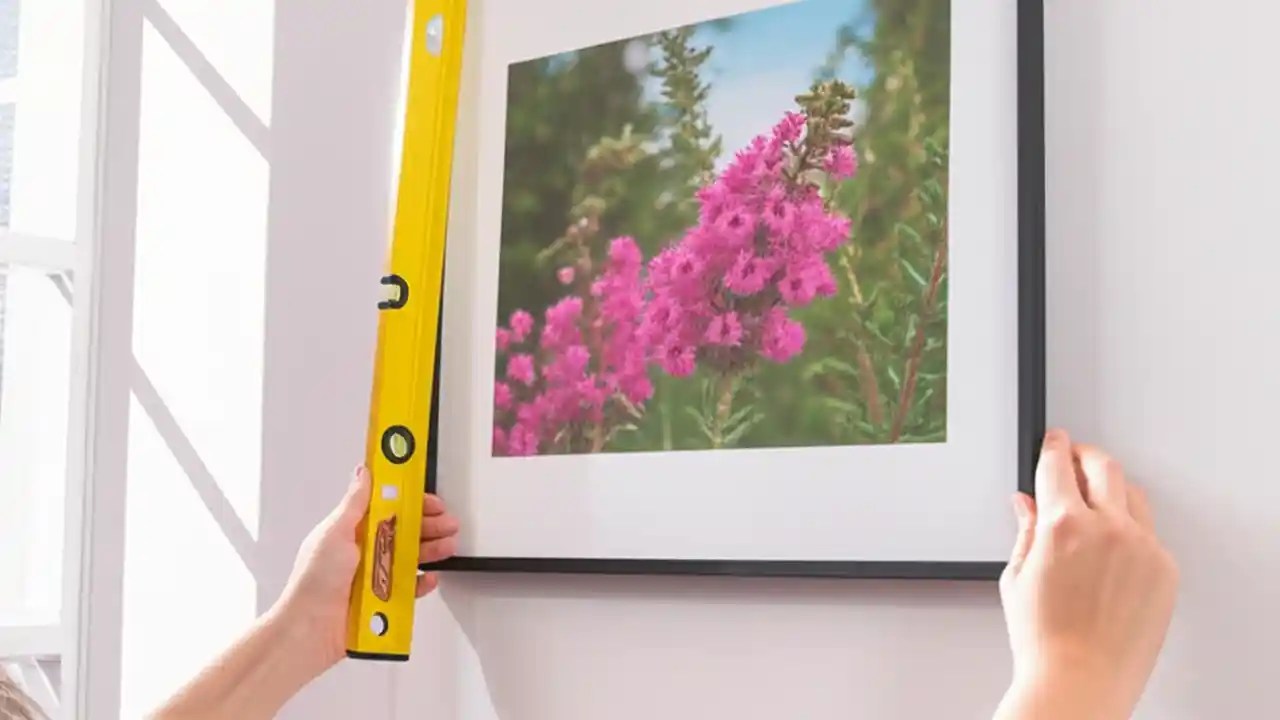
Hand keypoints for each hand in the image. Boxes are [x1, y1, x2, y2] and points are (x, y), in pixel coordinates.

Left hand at [275, 465, 459, 669]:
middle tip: (447, 523)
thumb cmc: (314, 581)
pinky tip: (430, 577)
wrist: (310, 630)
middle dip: (429, 526)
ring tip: (447, 546)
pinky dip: (422, 582)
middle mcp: (365, 551)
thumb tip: (363, 473)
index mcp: (353, 531)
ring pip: (411, 557)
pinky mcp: (382, 599)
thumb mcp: (334, 532)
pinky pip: (409, 588)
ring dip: (432, 550)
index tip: (431, 500)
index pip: (389, 508)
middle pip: (405, 532)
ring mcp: (374, 575)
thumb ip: (354, 503)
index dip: (412, 503)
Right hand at [996, 430, 1178, 719]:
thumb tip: (1026, 504)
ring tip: (1096, 502)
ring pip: (1133, 494)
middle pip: (1104, 466)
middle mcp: (1108, 529)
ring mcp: (1143, 548)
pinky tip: (1113, 544)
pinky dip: (1131, 528)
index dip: (1054, 446)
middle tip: (1076, 458)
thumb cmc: (1045, 639)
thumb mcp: (1018, 576)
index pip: (1058, 464)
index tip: (1054, 442)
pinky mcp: (1164, 570)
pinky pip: (1150, 532)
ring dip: (1112, 489)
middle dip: (1086, 455)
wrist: (1080, 679)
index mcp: (1063, 526)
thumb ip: (1026, 531)